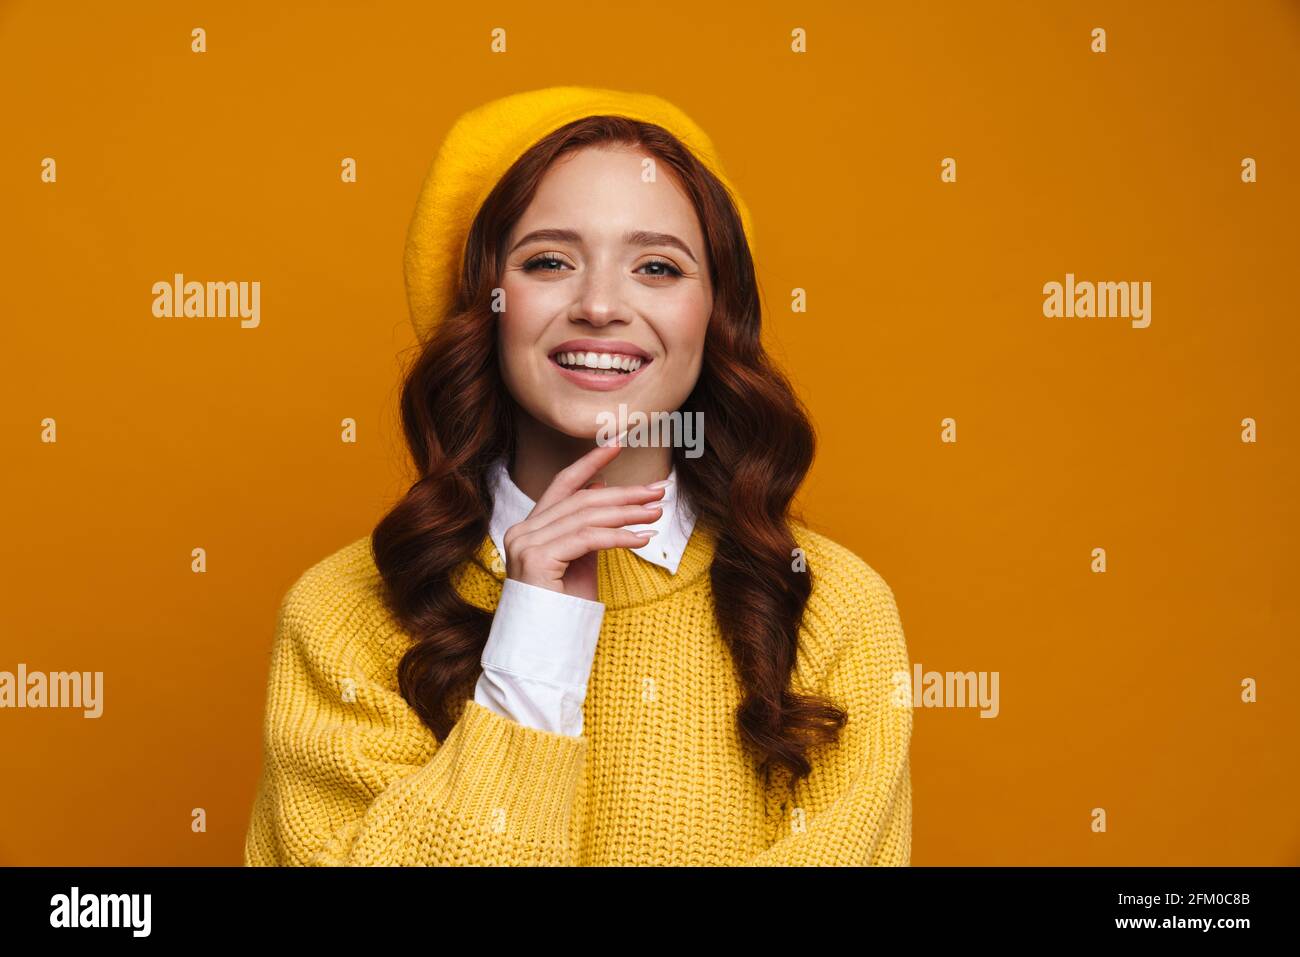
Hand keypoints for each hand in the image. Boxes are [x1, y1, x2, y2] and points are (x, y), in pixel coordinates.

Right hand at [501, 443, 667, 600]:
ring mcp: (526, 544)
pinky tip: (642, 539)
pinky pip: (587, 539)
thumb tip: (602, 489)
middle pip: (581, 499)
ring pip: (586, 516)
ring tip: (657, 514)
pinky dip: (619, 536)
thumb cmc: (564, 609)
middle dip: (624, 493)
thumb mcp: (581, 560)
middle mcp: (522, 531)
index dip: (591, 462)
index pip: (563, 484)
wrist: (545, 648)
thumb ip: (588, 528)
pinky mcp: (537, 559)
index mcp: (530, 527)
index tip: (619, 444)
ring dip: (627, 513)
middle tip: (658, 491)